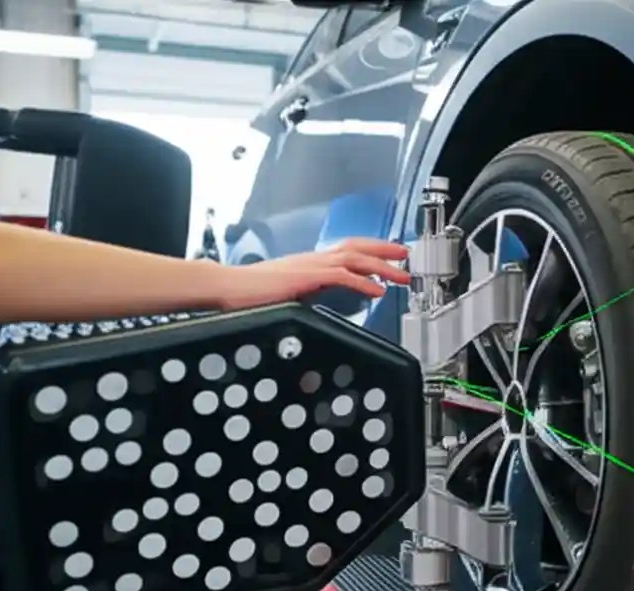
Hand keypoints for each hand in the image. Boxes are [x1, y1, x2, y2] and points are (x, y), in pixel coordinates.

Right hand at [220, 238, 409, 308]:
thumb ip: (306, 292)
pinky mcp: (305, 277)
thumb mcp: (286, 292)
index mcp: (309, 262)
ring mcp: (309, 266)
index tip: (388, 256)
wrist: (227, 287)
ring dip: (381, 266)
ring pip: (353, 258)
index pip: (346, 249)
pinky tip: (376, 289)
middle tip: (406, 256)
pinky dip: (362, 281)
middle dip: (384, 251)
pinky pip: (340, 276)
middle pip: (356, 247)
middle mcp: (312, 259)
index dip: (370, 250)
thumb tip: (317, 299)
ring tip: (400, 274)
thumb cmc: (249, 293)